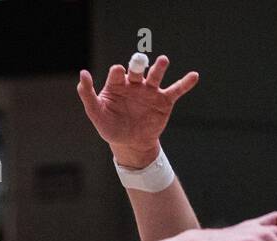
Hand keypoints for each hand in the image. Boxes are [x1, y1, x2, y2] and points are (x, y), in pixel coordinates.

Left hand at [77, 55, 198, 167]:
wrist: (130, 144)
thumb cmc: (110, 127)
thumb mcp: (96, 113)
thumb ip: (88, 94)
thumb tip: (82, 74)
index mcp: (117, 85)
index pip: (117, 73)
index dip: (117, 72)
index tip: (117, 73)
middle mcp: (134, 84)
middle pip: (137, 69)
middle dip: (138, 64)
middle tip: (139, 61)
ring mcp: (150, 91)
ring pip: (155, 76)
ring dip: (159, 67)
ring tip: (163, 61)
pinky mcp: (164, 101)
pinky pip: (176, 90)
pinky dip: (185, 83)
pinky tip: (194, 76)